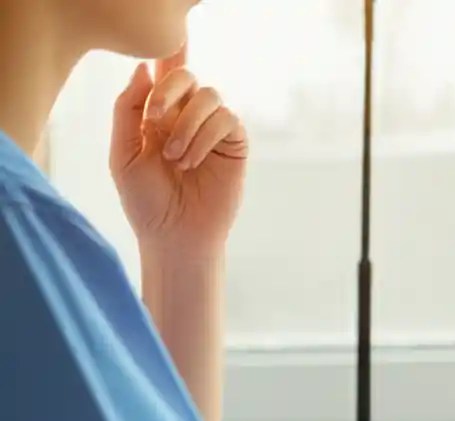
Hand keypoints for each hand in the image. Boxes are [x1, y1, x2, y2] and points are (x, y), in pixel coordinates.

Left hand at [110, 47, 247, 253]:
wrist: (175, 236)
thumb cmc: (146, 201)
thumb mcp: (122, 153)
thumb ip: (128, 109)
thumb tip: (144, 68)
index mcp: (157, 115)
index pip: (163, 73)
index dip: (166, 54)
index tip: (163, 55)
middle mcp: (186, 117)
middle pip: (187, 75)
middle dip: (169, 90)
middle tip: (153, 120)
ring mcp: (212, 130)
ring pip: (209, 96)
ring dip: (187, 124)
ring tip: (175, 159)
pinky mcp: (234, 145)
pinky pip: (227, 120)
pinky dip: (205, 137)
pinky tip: (192, 162)